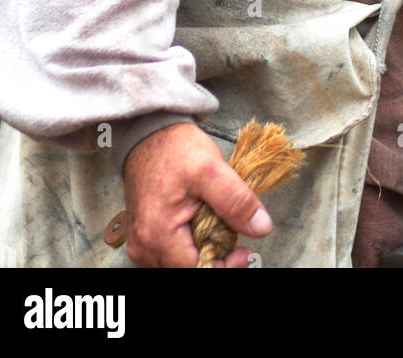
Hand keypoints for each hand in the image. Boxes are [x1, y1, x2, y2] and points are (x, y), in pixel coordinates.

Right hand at [122, 121, 271, 267]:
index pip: (197, 270)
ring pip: (180, 264)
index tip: (244, 249)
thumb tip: (261, 228)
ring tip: (214, 221)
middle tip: (232, 229)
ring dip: (203, 250)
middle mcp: (144, 246)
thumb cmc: (177, 149)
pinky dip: (190, 244)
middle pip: (188, 269)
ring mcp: (141, 243)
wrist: (150, 132)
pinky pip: (170, 254)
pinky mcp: (144, 236)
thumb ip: (236, 200)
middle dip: (215, 255)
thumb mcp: (211, 169)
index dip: (225, 264)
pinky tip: (198, 223)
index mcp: (157, 234)